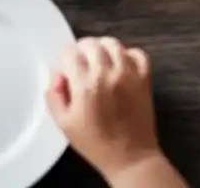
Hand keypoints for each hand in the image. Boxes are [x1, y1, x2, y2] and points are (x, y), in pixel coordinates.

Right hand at [46, 37, 169, 183]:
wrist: (130, 157)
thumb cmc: (97, 144)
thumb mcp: (65, 124)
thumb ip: (55, 97)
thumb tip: (57, 79)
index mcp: (86, 85)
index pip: (70, 53)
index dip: (64, 59)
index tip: (65, 70)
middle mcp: (108, 74)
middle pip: (91, 44)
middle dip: (80, 51)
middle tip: (79, 64)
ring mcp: (129, 74)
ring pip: (113, 43)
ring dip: (102, 48)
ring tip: (98, 62)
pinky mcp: (144, 79)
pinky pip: (137, 53)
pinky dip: (128, 54)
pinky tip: (120, 65)